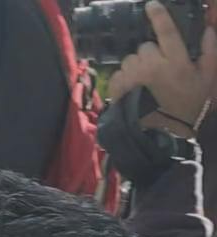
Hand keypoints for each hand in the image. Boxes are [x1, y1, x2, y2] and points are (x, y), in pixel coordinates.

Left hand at [105, 3, 216, 136]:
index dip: (159, 16)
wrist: (163, 135)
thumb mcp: (207, 79)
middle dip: (152, 54)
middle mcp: (152, 65)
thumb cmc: (188, 106)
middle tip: (160, 71)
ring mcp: (132, 76)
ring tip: (147, 83)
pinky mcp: (117, 86)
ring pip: (131, 59)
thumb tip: (208, 29)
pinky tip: (135, 90)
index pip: (167, 32)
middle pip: (146, 46)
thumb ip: (210, 52)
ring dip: (138, 66)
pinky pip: (120, 71)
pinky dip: (126, 77)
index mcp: (176, 62)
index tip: (152, 5)